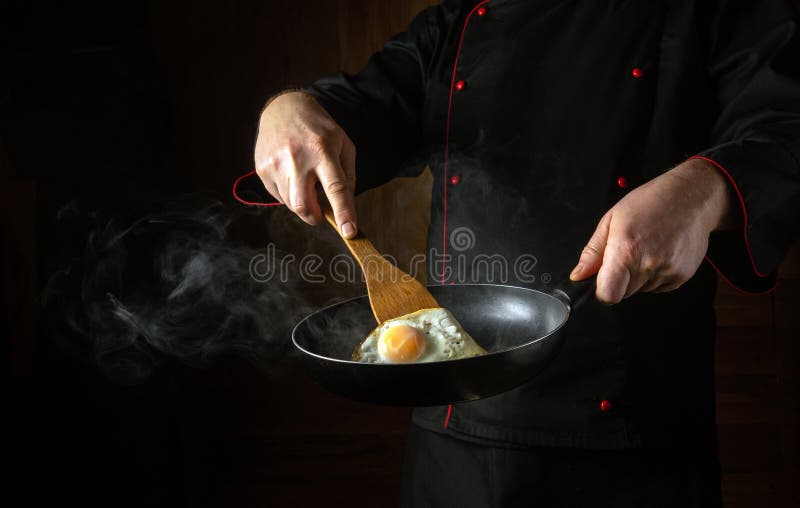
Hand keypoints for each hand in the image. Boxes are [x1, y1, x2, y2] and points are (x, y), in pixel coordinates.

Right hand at [254, 91, 357, 237]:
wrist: (284, 107)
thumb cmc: (319, 128)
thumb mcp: (343, 144)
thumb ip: (348, 175)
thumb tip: (346, 205)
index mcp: (322, 151)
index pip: (335, 188)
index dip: (343, 213)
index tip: (350, 232)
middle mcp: (297, 158)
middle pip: (304, 205)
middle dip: (315, 218)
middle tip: (321, 214)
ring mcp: (275, 164)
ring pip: (290, 204)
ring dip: (302, 203)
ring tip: (305, 182)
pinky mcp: (262, 168)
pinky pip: (277, 195)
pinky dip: (289, 194)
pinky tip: (292, 175)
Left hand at [569, 158, 738, 303]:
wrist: (692, 198)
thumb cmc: (651, 202)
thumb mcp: (612, 219)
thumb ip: (593, 251)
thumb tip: (578, 275)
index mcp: (627, 249)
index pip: (608, 294)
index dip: (601, 291)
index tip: (601, 281)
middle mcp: (649, 264)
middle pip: (623, 293)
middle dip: (619, 279)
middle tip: (627, 253)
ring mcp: (668, 272)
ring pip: (641, 290)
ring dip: (638, 276)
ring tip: (647, 248)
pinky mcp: (682, 276)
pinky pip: (659, 287)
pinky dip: (655, 275)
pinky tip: (660, 252)